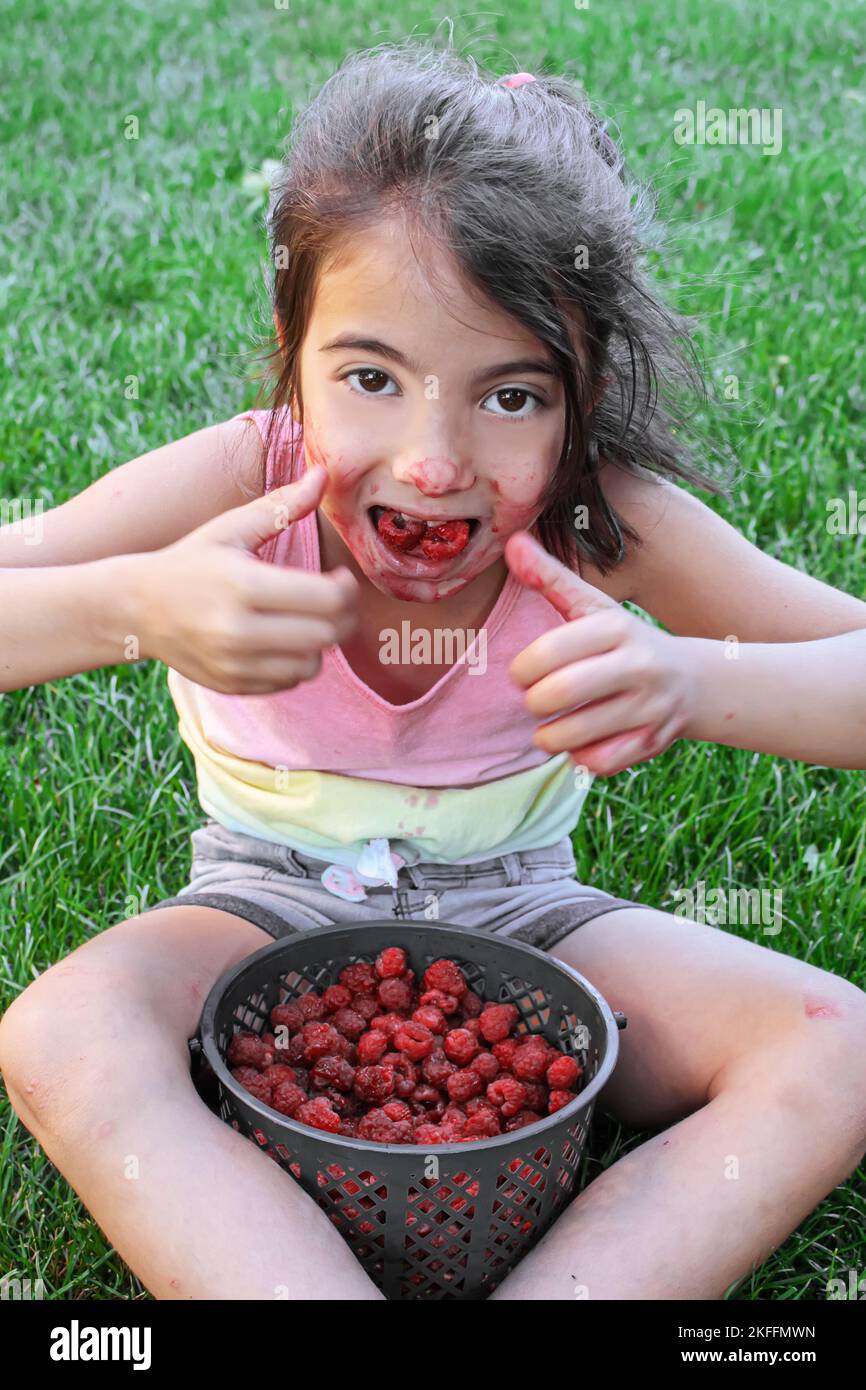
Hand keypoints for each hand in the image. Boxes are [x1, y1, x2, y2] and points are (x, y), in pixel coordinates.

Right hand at [134, 464, 360, 693]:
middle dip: (342, 616)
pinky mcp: (234, 685)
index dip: (346, 588)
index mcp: (243, 585)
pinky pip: (288, 681)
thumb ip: (281, 506)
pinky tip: (282, 640)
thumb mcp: (230, 528)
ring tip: (306, 620)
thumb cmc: (191, 561)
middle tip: (334, 599)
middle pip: (326, 634)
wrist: (136, 609)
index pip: (327, 599)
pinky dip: (296, 663)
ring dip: (320, 642)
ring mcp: (235, 664)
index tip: (339, 577)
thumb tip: (323, 474)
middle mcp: (239, 631)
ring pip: (312, 664)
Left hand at [505, 530, 694, 775]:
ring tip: (550, 726)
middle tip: (535, 701)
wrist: (694, 682)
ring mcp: (648, 706)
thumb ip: (550, 578)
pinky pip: (596, 762)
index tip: (523, 674)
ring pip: (571, 735)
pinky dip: (579, 758)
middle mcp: (638, 665)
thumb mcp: (593, 607)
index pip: (546, 652)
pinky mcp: (652, 742)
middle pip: (556, 695)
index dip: (522, 670)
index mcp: (615, 627)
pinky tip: (581, 742)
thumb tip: (512, 542)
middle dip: (533, 704)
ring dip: (548, 736)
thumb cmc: (624, 642)